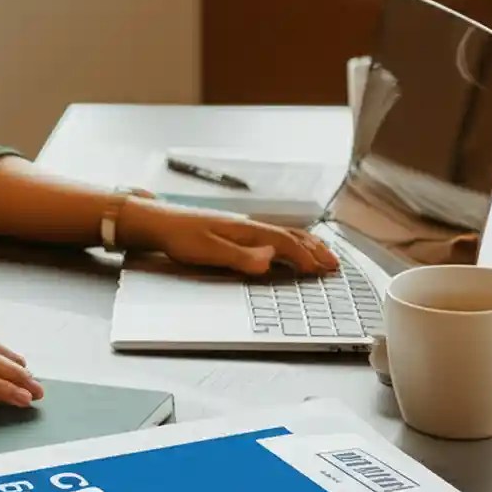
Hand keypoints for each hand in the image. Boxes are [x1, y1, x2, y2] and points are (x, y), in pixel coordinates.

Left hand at [120, 199, 338, 275]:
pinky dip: (287, 241)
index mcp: (246, 230)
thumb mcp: (208, 251)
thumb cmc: (180, 237)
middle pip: (289, 236)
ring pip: (281, 234)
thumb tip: (271, 260)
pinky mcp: (233, 230)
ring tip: (322, 253)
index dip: (304, 257)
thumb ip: (240, 257)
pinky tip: (285, 247)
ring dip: (304, 244)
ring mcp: (241, 226)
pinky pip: (270, 235)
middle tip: (334, 264)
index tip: (322, 270)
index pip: (283, 243)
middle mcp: (248, 225)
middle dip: (313, 250)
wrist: (157, 221)